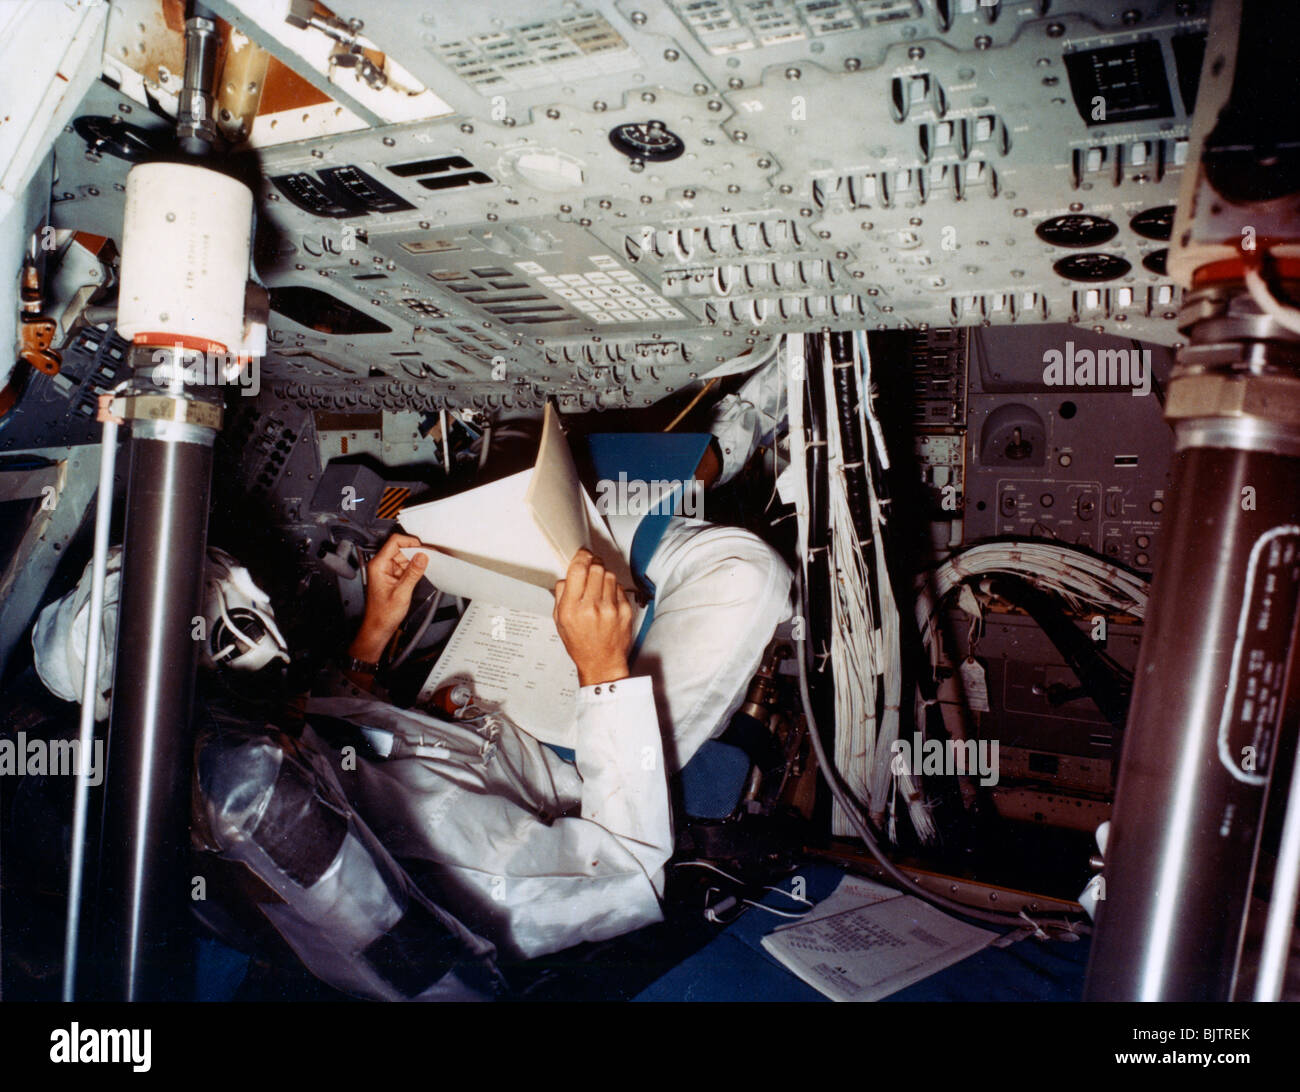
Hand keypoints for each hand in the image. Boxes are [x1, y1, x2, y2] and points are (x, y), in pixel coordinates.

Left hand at [349, 533, 427, 662]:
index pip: (394, 542)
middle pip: (400, 549)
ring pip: (404, 558)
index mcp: (378, 565)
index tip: (423, 548)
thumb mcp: (402, 593)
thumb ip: (413, 573)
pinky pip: (404, 567)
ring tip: (423, 570)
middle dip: (415, 553)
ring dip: (414, 563)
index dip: (410, 542)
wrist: (378, 628)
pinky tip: (418, 576)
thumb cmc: (382, 614)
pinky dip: (412, 570)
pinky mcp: (392, 577)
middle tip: (427, 559)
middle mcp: (381, 566)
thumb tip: (422, 556)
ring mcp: (386, 571)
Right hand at [553, 549, 635, 686]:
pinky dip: (613, 588)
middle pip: (595, 569)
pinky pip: (619, 588)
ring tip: (599, 585)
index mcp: (571, 609)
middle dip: (593, 563)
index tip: (582, 554)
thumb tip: (567, 577)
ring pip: (609, 575)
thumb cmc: (580, 644)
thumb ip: (561, 596)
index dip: (581, 557)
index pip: (577, 571)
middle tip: (592, 565)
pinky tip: (608, 597)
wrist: (601, 663)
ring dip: (604, 575)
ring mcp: (610, 609)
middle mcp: (591, 608)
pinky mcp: (624, 611)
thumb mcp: (560, 622)